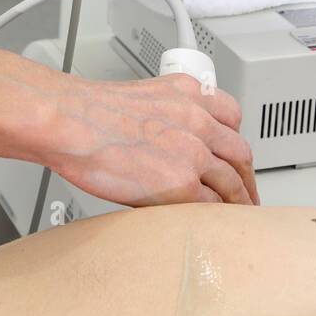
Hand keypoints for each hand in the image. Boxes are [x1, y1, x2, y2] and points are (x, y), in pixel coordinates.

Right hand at [46, 75, 258, 207]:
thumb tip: (171, 139)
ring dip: (238, 201)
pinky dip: (215, 217)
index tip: (235, 157)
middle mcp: (198, 118)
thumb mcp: (143, 96)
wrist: (70, 123)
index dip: (235, 142)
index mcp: (189, 92)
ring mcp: (194, 152)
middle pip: (240, 152)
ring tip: (235, 215)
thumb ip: (168, 114)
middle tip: (245, 192)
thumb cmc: (90, 113)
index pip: (232, 117)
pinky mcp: (183, 185)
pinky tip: (212, 223)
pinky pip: (212, 206)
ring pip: (232, 182)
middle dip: (245, 176)